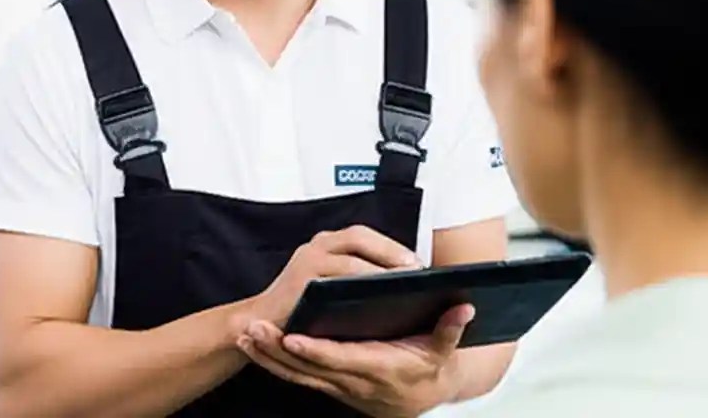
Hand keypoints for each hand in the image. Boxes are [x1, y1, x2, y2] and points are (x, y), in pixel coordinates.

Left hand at [238, 304, 474, 417]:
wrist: (424, 399)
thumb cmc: (432, 368)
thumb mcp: (445, 351)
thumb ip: (451, 330)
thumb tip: (464, 308)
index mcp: (379, 368)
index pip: (342, 360)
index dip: (317, 351)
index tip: (293, 337)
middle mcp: (354, 381)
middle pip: (309, 368)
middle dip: (277, 350)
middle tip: (251, 330)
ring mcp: (338, 385)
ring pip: (296, 374)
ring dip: (267, 357)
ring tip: (242, 336)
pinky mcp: (329, 384)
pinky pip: (296, 375)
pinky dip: (273, 363)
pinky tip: (252, 347)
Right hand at [246, 225, 420, 328]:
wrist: (262, 324)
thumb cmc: (301, 307)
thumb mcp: (330, 285)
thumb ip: (355, 278)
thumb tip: (399, 281)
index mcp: (327, 244)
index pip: (364, 235)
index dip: (391, 245)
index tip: (418, 262)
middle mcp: (317, 245)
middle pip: (360, 235)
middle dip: (390, 249)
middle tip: (416, 267)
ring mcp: (308, 257)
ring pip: (352, 251)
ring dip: (381, 263)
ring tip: (405, 278)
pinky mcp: (302, 276)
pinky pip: (339, 272)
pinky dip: (362, 278)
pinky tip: (378, 291)